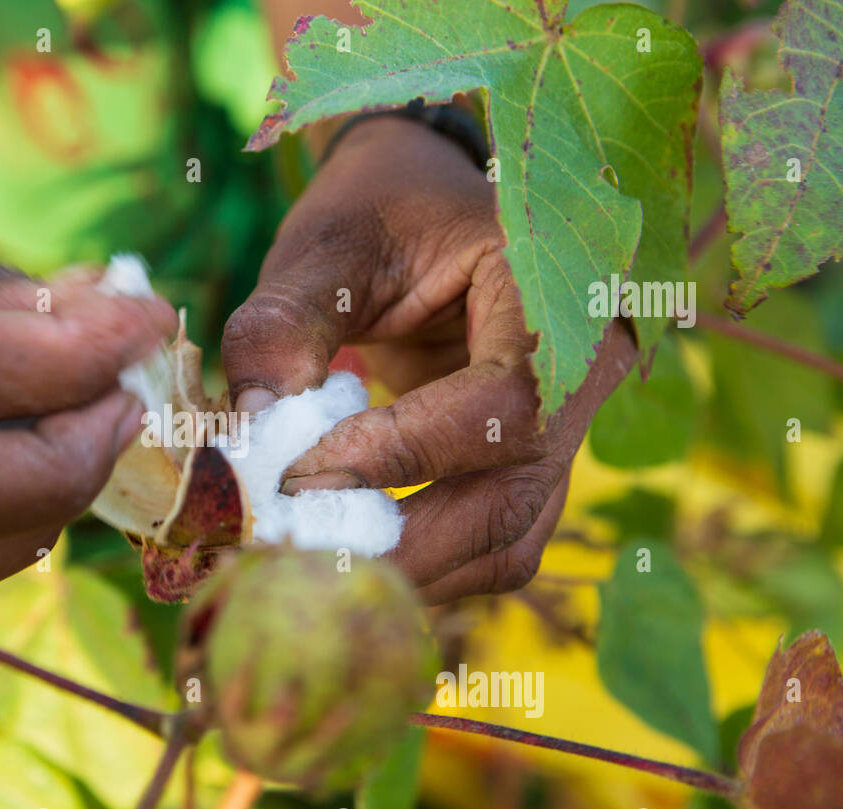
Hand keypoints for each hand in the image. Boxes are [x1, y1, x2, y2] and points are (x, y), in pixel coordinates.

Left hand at [222, 116, 636, 603]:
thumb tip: (254, 429)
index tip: (295, 479)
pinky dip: (422, 559)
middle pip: (514, 495)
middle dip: (401, 543)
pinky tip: (349, 545)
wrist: (424, 206)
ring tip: (313, 559)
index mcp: (556, 294)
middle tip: (295, 556)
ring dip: (411, 568)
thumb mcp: (327, 246)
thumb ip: (285, 324)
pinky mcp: (530, 467)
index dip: (399, 455)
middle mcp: (588, 372)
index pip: (502, 406)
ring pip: (508, 538)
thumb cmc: (379, 210)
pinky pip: (491, 541)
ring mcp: (568, 430)